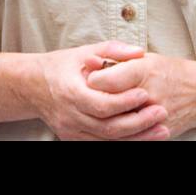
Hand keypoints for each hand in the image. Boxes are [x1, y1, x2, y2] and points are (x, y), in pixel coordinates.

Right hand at [27, 41, 169, 139]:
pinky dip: (124, 142)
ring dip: (136, 138)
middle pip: (108, 127)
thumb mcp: (85, 51)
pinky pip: (102, 144)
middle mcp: (70, 116)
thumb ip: (112, 50)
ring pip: (107, 140)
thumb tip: (138, 52)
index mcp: (71, 93)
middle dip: (138, 123)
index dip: (125, 102)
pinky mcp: (74, 139)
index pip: (101, 104)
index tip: (145, 93)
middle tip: (161, 112)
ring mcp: (71, 131)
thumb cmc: (62, 66)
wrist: (34, 87)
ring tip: (161, 129)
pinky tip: (143, 137)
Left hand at [85, 50, 195, 140]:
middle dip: (95, 100)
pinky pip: (129, 139)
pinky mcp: (156, 133)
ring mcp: (153, 117)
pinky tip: (111, 127)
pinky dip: (117, 134)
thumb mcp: (144, 58)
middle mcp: (148, 95)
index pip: (105, 80)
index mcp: (143, 71)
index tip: (89, 78)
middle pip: (108, 104)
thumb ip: (116, 60)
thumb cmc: (169, 72)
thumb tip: (88, 62)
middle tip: (89, 97)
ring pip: (116, 125)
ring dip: (103, 119)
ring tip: (99, 111)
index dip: (93, 80)